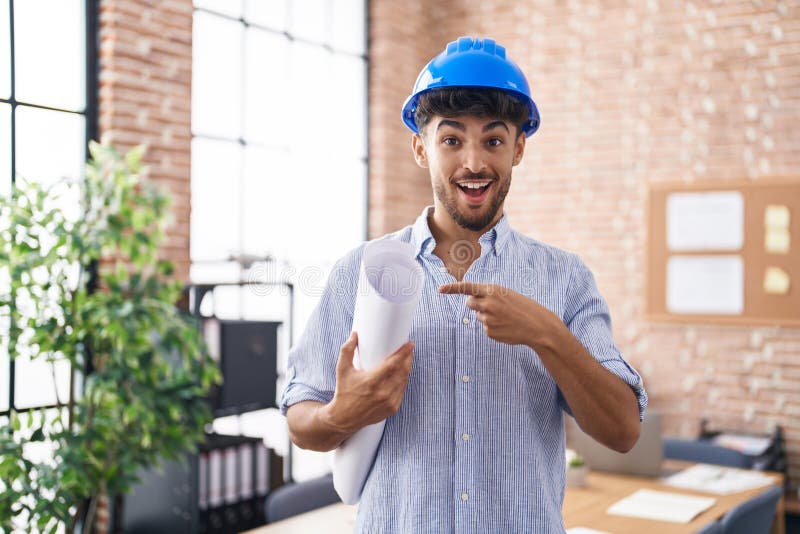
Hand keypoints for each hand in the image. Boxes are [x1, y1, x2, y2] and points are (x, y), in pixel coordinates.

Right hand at [323, 332, 414, 434]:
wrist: (345, 418)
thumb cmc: (344, 392)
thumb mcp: (342, 370)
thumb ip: (347, 350)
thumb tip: (355, 334)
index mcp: (371, 381)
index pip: (393, 364)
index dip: (403, 353)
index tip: (410, 344)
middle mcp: (382, 393)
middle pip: (402, 371)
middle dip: (408, 358)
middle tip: (409, 349)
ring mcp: (389, 402)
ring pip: (404, 381)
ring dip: (407, 369)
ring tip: (407, 359)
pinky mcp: (392, 408)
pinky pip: (402, 391)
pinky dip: (403, 381)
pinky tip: (402, 374)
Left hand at [439, 282, 559, 346]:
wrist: (538, 325)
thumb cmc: (523, 307)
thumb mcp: (506, 294)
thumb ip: (488, 295)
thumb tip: (471, 303)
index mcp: (493, 290)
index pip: (467, 288)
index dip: (452, 288)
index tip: (439, 289)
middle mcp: (488, 303)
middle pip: (469, 303)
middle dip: (476, 304)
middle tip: (493, 307)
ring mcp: (488, 319)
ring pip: (478, 316)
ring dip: (487, 316)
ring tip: (505, 318)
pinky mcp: (490, 332)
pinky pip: (485, 328)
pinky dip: (493, 328)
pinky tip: (506, 327)